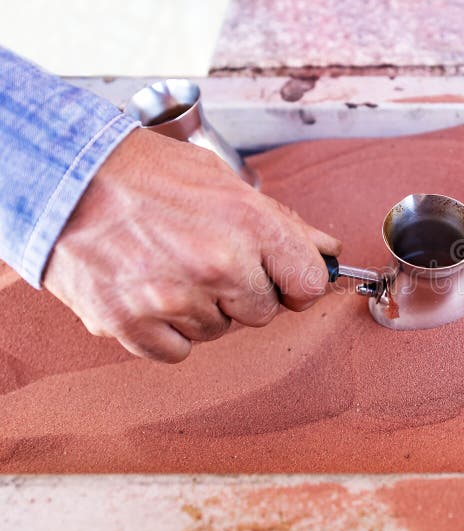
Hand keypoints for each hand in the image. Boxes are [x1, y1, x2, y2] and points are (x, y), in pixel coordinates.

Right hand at [43, 128, 340, 362]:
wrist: (66, 177)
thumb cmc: (147, 174)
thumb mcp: (225, 181)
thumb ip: (282, 222)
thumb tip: (326, 250)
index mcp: (247, 224)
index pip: (308, 284)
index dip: (298, 281)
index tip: (284, 276)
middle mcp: (216, 265)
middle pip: (264, 313)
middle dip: (245, 292)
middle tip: (210, 261)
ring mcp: (173, 299)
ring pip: (219, 331)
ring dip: (204, 309)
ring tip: (172, 267)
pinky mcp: (132, 325)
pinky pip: (179, 351)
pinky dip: (169, 330)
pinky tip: (152, 293)